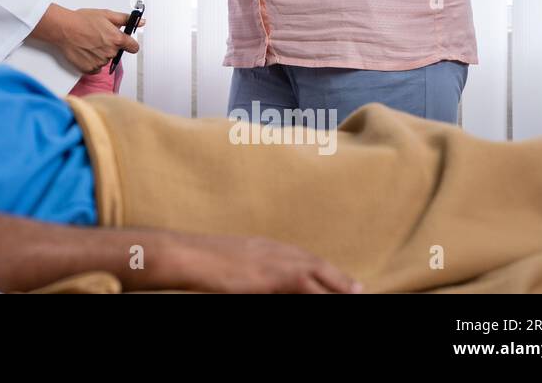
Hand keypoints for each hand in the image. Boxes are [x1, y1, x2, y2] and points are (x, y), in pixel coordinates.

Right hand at [56, 8, 144, 74]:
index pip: (134, 47)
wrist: (63, 28)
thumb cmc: (81, 20)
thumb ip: (125, 19)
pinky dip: (92, 62)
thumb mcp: (106, 14)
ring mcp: (100, 62)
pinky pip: (95, 68)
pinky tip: (85, 51)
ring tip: (89, 43)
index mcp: (117, 39)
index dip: (129, 43)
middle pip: (117, 53)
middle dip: (110, 46)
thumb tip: (141, 22)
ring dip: (100, 54)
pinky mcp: (89, 69)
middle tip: (98, 37)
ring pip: (105, 60)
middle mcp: (110, 53)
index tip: (124, 41)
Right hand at [160, 234, 362, 293]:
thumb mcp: (223, 262)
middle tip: (358, 288)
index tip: (335, 277)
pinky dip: (322, 290)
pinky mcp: (270, 274)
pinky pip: (306, 284)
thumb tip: (249, 279)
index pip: (298, 256)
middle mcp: (270, 248)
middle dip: (336, 275)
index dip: (319, 268)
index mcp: (259, 245)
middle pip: (312, 261)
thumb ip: (241, 268)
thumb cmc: (193, 259)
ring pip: (316, 271)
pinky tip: (335, 296)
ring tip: (358, 292)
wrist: (182, 254)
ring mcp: (271, 259)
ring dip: (338, 283)